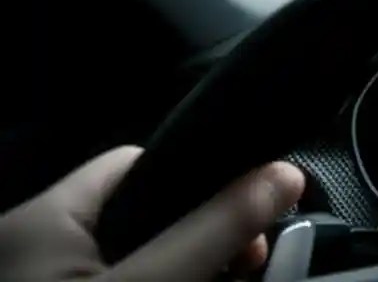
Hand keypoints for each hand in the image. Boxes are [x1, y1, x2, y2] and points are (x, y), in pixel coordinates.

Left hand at [0, 146, 304, 280]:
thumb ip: (214, 231)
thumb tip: (285, 176)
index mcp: (43, 217)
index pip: (138, 166)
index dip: (201, 181)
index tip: (248, 225)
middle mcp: (34, 248)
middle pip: (144, 217)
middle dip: (201, 241)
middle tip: (243, 272)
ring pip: (139, 263)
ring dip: (186, 275)